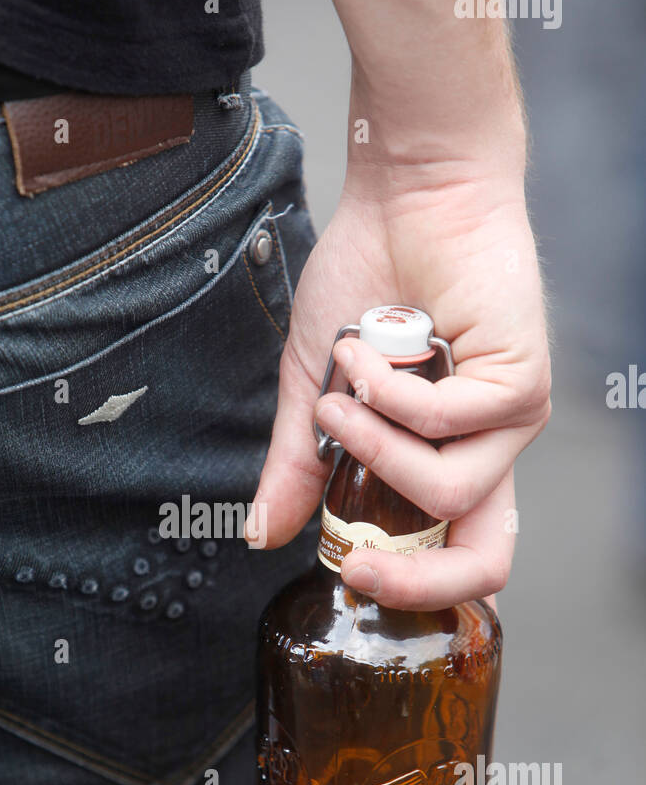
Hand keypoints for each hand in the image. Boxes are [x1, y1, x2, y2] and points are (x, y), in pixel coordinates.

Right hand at [248, 167, 550, 610]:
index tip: (346, 571)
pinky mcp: (522, 380)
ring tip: (342, 389)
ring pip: (448, 490)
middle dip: (418, 579)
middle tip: (359, 565)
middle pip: (487, 559)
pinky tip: (370, 351)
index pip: (457, 556)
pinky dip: (390, 394)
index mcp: (447, 456)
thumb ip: (299, 465)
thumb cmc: (370, 279)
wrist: (405, 196)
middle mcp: (489, 447)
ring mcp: (511, 417)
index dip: (412, 588)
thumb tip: (261, 534)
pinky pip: (445, 424)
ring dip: (375, 446)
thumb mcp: (317, 389)